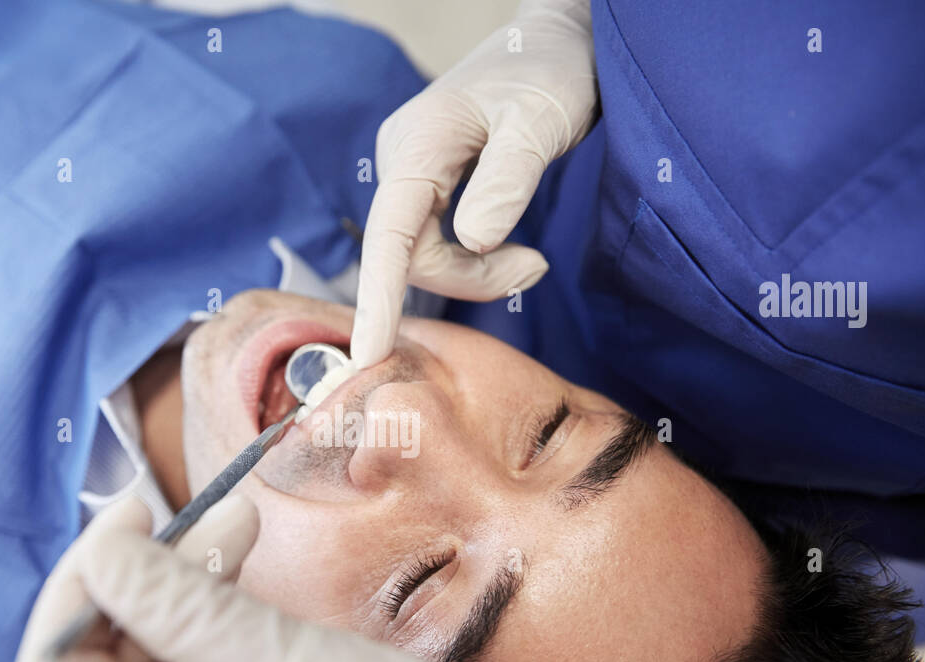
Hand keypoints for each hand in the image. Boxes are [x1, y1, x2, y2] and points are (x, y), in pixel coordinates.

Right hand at [351, 0, 601, 367]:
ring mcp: (411, 174)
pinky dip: (475, 261)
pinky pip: (434, 244)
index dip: (378, 298)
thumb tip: (474, 242)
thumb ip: (507, 181)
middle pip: (409, 255)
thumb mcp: (541, 121)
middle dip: (470, 280)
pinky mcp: (426, 186)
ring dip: (477, 274)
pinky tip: (515, 251)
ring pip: (423, 255)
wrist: (557, 42)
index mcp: (420, 143)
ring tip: (534, 262)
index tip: (368, 355)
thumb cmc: (551, 71)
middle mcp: (402, 160)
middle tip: (536, 269)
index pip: (388, 234)